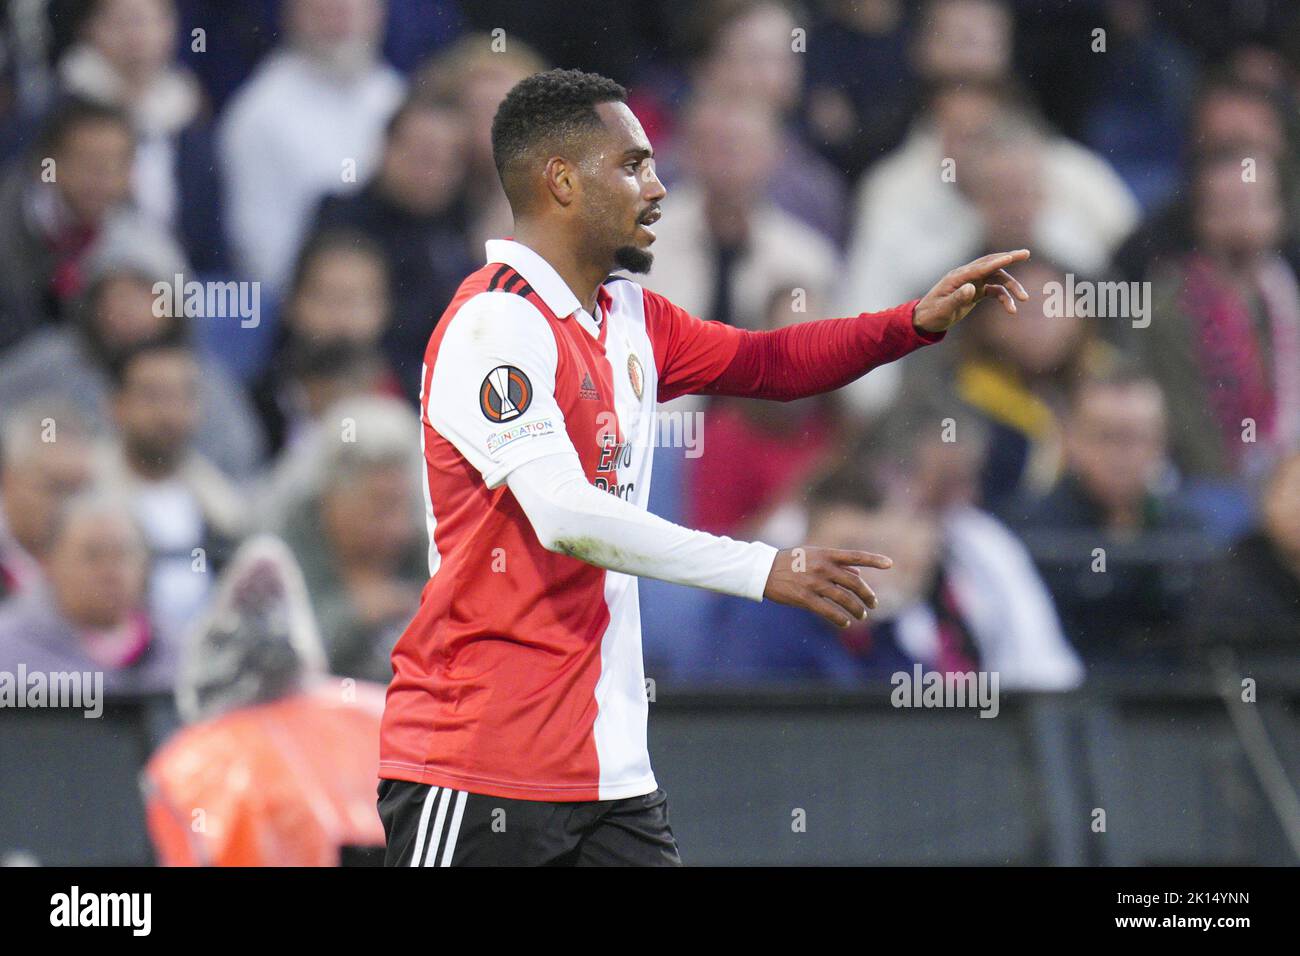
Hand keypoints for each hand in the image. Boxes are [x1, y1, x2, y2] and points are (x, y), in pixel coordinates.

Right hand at [762, 547, 892, 627]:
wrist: (764, 570)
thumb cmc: (791, 561)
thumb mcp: (813, 555)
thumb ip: (837, 563)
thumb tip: (859, 573)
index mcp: (826, 554)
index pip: (855, 556)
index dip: (874, 560)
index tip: (890, 564)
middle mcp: (823, 567)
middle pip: (854, 583)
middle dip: (867, 595)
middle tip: (873, 604)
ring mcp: (814, 583)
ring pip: (844, 599)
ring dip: (857, 610)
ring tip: (861, 615)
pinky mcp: (805, 598)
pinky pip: (828, 611)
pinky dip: (840, 618)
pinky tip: (845, 622)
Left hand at [912, 249, 1031, 334]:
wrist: (925, 321)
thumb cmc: (932, 314)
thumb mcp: (943, 309)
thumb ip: (957, 298)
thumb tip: (970, 288)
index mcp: (957, 277)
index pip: (980, 267)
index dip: (996, 262)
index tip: (1012, 256)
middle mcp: (967, 276)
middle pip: (991, 264)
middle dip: (1010, 258)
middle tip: (1026, 254)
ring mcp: (972, 283)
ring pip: (996, 278)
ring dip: (1011, 286)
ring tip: (1024, 298)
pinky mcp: (975, 292)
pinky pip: (994, 291)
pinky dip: (1004, 298)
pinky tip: (1012, 310)